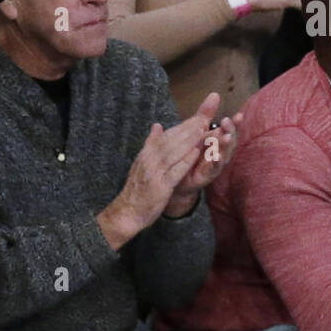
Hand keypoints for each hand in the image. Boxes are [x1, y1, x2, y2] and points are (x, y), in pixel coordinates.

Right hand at [100, 102, 215, 245]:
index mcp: (146, 155)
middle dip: (188, 129)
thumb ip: (150, 145)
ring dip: (189, 141)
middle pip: (170, 141)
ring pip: (173, 152)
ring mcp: (154, 173)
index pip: (166, 136)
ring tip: (203, 130)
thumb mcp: (141, 164)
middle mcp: (149, 161)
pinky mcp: (160, 186)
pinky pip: (174, 171)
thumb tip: (157, 126)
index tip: (196, 118)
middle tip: (203, 118)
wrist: (127, 212)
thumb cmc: (137, 189)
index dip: (182, 127)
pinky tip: (196, 153)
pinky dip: (185, 161)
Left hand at [168, 101, 241, 211]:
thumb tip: (215, 94)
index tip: (239, 115)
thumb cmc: (188, 152)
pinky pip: (213, 168)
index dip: (235, 123)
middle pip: (230, 141)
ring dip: (225, 145)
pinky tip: (216, 156)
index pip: (229, 129)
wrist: (174, 175)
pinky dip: (215, 161)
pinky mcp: (208, 174)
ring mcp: (215, 164)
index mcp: (216, 140)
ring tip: (226, 137)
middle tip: (227, 122)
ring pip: (224, 153)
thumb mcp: (195, 130)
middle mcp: (219, 151)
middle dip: (230, 131)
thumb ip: (205, 114)